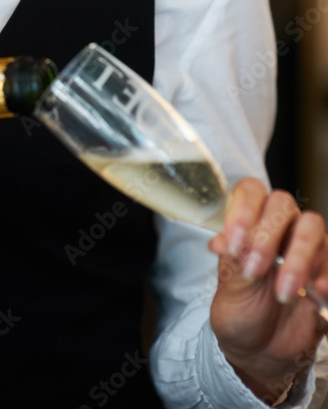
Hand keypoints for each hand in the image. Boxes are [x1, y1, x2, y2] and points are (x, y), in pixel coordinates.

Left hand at [209, 178, 327, 404]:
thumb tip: (224, 241)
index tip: (235, 242)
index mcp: (248, 223)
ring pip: (312, 226)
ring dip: (297, 258)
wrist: (263, 350)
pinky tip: (317, 292)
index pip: (250, 191)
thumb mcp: (230, 291)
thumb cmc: (241, 312)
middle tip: (255, 269)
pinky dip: (327, 274)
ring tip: (284, 293)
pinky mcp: (326, 269)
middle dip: (268, 235)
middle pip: (282, 204)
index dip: (243, 209)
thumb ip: (233, 263)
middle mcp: (279, 228)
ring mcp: (306, 247)